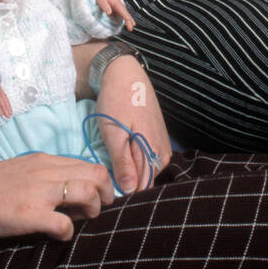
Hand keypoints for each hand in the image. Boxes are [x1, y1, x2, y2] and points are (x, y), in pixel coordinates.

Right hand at [0, 154, 114, 244]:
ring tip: (80, 221)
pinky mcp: (28, 215)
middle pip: (96, 175)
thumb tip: (68, 196)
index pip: (88, 164)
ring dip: (92, 210)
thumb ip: (42, 179)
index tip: (96, 199)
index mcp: (41, 160)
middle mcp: (43, 171)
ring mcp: (37, 192)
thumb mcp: (16, 174)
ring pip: (89, 194)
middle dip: (106, 195)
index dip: (99, 183)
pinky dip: (68, 233)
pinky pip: (65, 225)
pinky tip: (56, 235)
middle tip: (97, 212)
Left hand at [95, 0, 135, 30]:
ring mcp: (120, 8)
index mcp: (116, 3)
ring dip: (130, 21)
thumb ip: (105, 6)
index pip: (122, 10)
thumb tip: (109, 12)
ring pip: (126, 15)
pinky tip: (129, 24)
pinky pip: (124, 15)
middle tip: (131, 26)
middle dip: (129, 20)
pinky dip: (127, 20)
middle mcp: (120, 6)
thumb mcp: (101, 1)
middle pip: (126, 13)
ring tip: (132, 27)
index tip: (128, 20)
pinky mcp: (119, 11)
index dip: (125, 15)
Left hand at [96, 54, 171, 193]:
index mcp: (153, 154)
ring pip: (145, 172)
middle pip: (144, 182)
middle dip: (126, 184)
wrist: (125, 75)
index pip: (142, 189)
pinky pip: (146, 160)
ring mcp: (162, 147)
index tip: (105, 190)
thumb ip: (123, 163)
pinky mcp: (157, 140)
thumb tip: (129, 191)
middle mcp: (163, 154)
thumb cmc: (116, 102)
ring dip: (129, 173)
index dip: (124, 193)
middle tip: (104, 175)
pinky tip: (121, 155)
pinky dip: (133, 162)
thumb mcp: (114, 134)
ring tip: (111, 163)